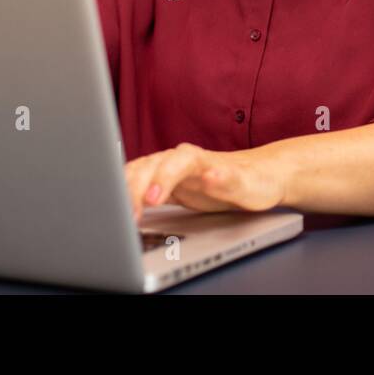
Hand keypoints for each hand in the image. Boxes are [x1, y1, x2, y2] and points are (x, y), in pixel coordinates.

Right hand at [124, 142, 288, 221]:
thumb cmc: (254, 181)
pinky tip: (117, 205)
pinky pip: (138, 183)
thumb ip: (228, 180)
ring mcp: (169, 170)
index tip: (152, 200)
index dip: (161, 179)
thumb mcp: (248, 186)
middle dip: (134, 188)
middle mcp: (180, 160)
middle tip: (129, 217)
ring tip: (119, 215)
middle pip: (149, 166)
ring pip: (138, 172)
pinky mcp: (165, 184)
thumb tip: (211, 175)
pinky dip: (124, 192)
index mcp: (198, 157)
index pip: (174, 162)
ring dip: (125, 189)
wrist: (256, 176)